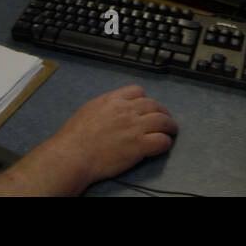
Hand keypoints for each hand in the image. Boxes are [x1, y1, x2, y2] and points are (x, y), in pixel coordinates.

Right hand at [46, 85, 177, 188]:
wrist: (74, 154)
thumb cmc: (75, 136)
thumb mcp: (89, 110)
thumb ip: (105, 106)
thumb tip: (112, 109)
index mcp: (113, 100)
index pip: (137, 91)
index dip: (144, 99)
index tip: (146, 106)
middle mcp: (127, 110)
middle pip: (153, 105)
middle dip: (162, 111)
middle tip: (165, 118)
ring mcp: (135, 127)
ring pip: (162, 120)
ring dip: (170, 125)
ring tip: (172, 130)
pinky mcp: (139, 146)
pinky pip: (161, 140)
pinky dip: (165, 142)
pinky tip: (164, 144)